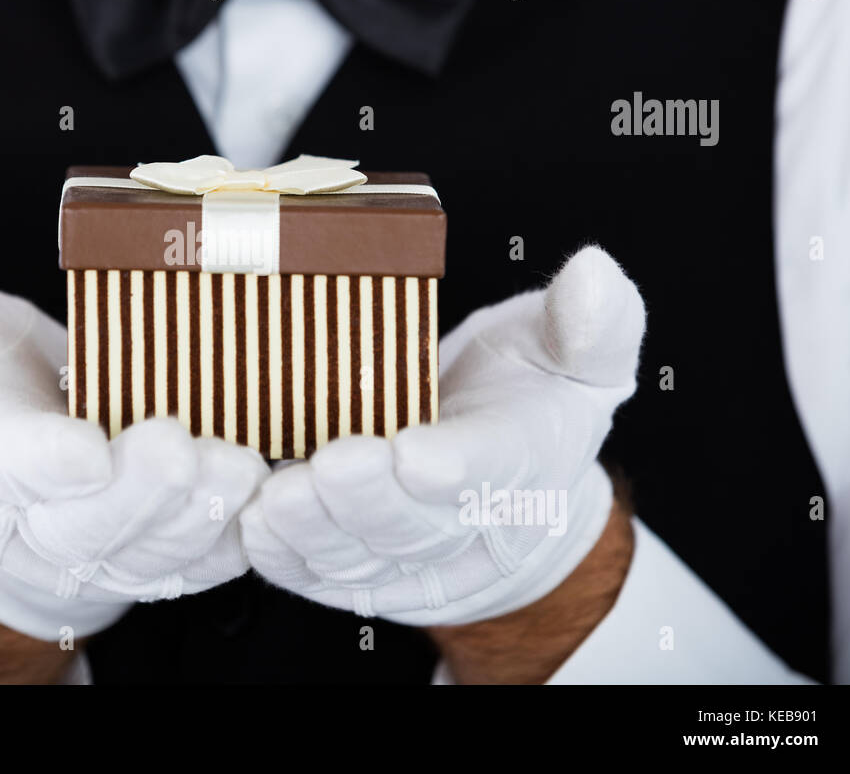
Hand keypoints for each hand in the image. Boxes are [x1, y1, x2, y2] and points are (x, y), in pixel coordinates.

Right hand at [0, 247, 267, 641]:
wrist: (21, 454)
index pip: (11, 466)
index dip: (46, 463)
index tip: (81, 450)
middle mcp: (52, 513)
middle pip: (93, 523)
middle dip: (139, 492)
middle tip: (179, 446)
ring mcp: (117, 537)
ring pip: (159, 547)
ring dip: (201, 514)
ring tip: (241, 466)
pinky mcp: (170, 545)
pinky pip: (209, 555)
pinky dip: (242, 532)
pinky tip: (275, 490)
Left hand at [240, 246, 644, 626]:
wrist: (504, 488)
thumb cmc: (528, 402)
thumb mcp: (575, 354)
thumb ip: (590, 322)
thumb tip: (596, 272)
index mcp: (526, 462)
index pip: (494, 469)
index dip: (454, 467)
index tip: (417, 454)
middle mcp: (469, 524)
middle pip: (417, 525)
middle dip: (369, 501)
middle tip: (327, 466)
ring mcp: (411, 558)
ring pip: (360, 559)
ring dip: (315, 534)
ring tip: (275, 498)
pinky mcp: (360, 573)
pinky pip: (318, 576)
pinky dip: (283, 557)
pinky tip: (253, 525)